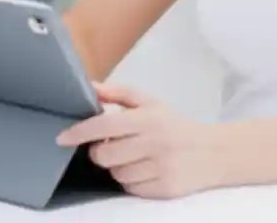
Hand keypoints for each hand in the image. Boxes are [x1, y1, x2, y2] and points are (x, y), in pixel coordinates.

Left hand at [55, 82, 225, 199]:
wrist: (214, 152)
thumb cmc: (175, 126)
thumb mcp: (151, 103)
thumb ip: (119, 93)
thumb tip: (90, 87)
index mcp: (148, 118)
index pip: (104, 126)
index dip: (79, 132)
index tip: (62, 137)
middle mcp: (155, 143)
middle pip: (104, 156)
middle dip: (101, 152)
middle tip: (112, 146)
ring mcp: (161, 168)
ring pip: (116, 174)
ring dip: (118, 167)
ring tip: (135, 157)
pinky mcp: (165, 188)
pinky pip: (130, 189)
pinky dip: (132, 181)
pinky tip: (144, 170)